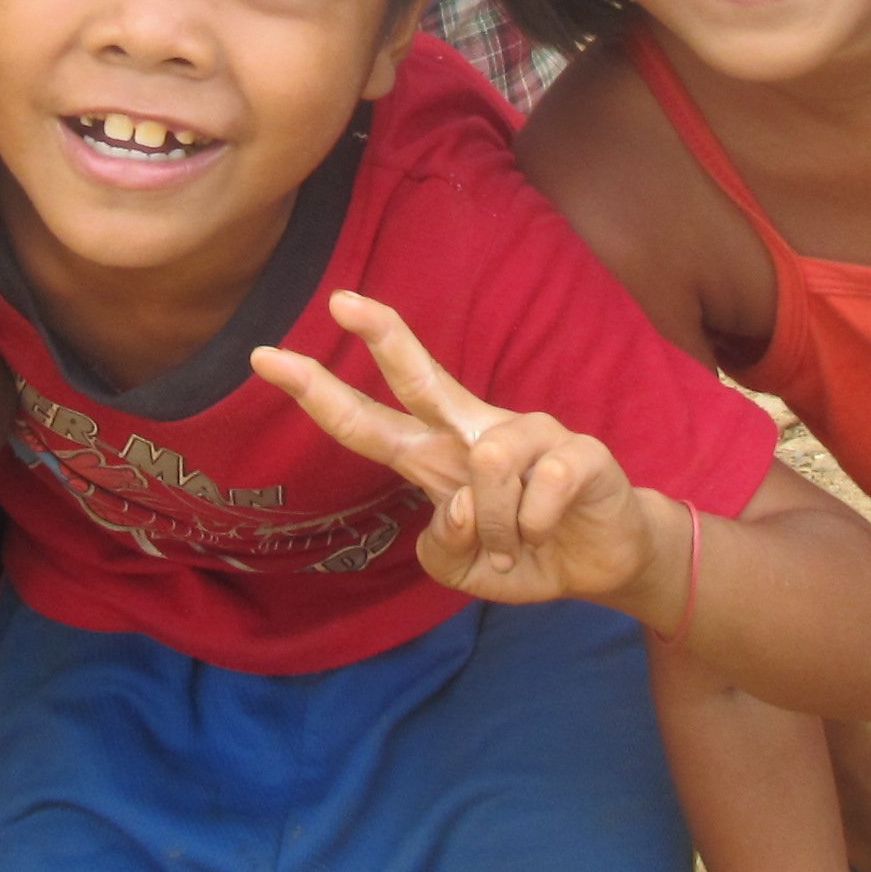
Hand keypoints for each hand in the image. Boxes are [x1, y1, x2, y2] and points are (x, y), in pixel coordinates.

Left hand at [253, 294, 677, 616]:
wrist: (605, 562)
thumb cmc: (524, 551)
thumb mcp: (464, 571)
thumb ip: (440, 548)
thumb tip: (455, 506)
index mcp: (440, 456)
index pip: (371, 422)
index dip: (319, 393)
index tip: (265, 358)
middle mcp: (478, 431)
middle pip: (424, 379)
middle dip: (384, 339)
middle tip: (340, 300)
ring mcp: (531, 433)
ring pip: (484, 467)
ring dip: (492, 528)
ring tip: (510, 547)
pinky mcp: (578, 451)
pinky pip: (538, 489)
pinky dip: (533, 527)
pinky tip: (548, 532)